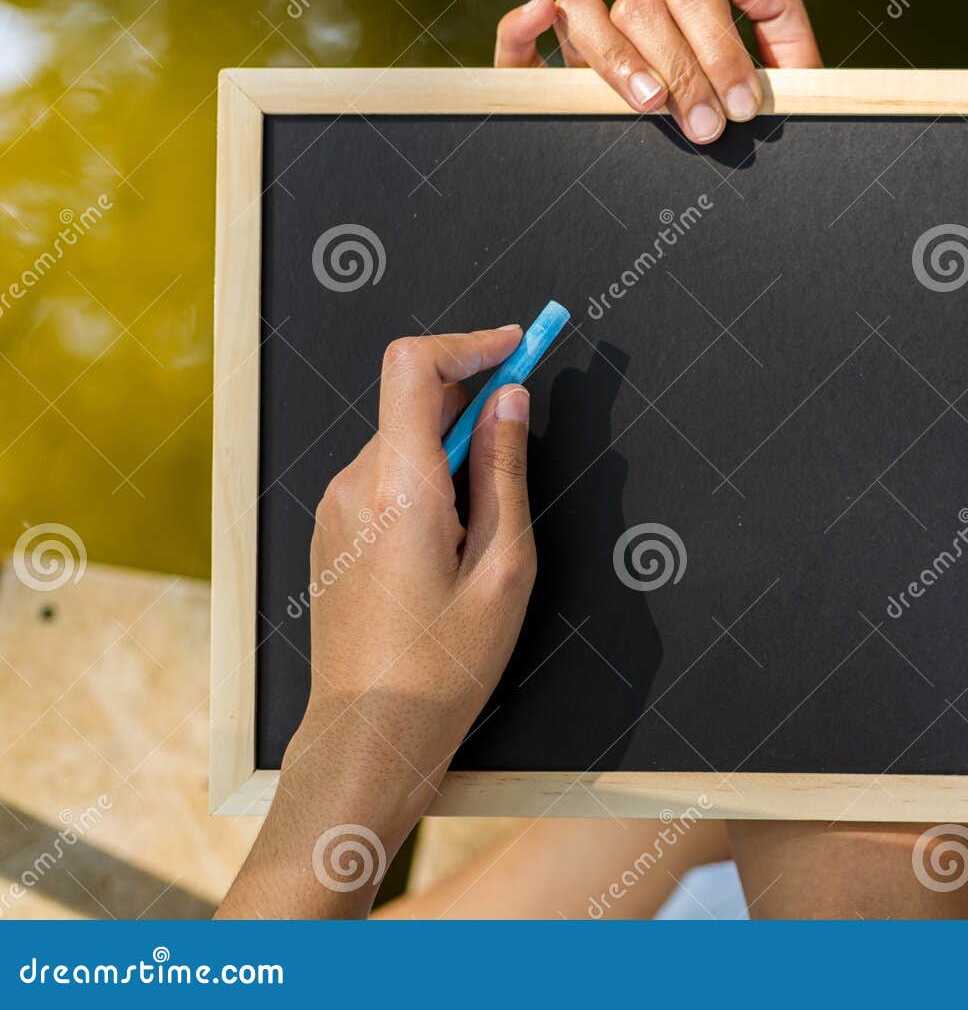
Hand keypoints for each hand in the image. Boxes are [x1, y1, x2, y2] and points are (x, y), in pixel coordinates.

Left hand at [218, 327, 536, 917]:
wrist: (370, 732)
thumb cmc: (443, 666)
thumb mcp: (505, 568)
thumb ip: (507, 473)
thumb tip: (511, 401)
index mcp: (400, 485)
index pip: (416, 364)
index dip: (471, 342)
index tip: (519, 344)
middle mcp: (354, 484)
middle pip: (412, 400)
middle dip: (473, 396)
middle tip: (527, 420)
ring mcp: (335, 509)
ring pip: (401, 440)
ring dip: (452, 445)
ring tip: (493, 516)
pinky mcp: (332, 533)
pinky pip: (384, 477)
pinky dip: (426, 475)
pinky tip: (457, 535)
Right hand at [493, 0, 821, 143]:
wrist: (745, 197)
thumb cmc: (756, 127)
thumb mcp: (788, 69)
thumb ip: (776, 8)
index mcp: (686, 20)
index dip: (718, 47)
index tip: (743, 105)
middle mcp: (636, 29)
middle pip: (641, 5)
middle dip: (681, 68)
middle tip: (708, 127)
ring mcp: (588, 54)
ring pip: (585, 12)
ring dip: (619, 55)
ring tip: (651, 104)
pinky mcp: (544, 89)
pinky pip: (515, 45)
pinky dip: (520, 24)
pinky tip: (539, 14)